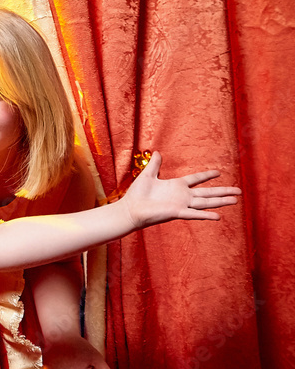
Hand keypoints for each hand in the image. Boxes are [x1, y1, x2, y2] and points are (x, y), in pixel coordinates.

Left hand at [121, 151, 240, 227]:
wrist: (130, 209)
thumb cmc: (137, 195)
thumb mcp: (147, 175)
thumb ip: (154, 165)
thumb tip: (158, 152)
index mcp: (176, 186)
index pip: (195, 179)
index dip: (206, 176)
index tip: (219, 172)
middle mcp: (182, 196)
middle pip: (207, 192)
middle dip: (223, 191)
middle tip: (239, 191)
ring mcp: (181, 205)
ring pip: (205, 202)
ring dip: (220, 201)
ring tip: (235, 200)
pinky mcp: (176, 213)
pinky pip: (193, 214)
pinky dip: (205, 215)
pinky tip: (218, 216)